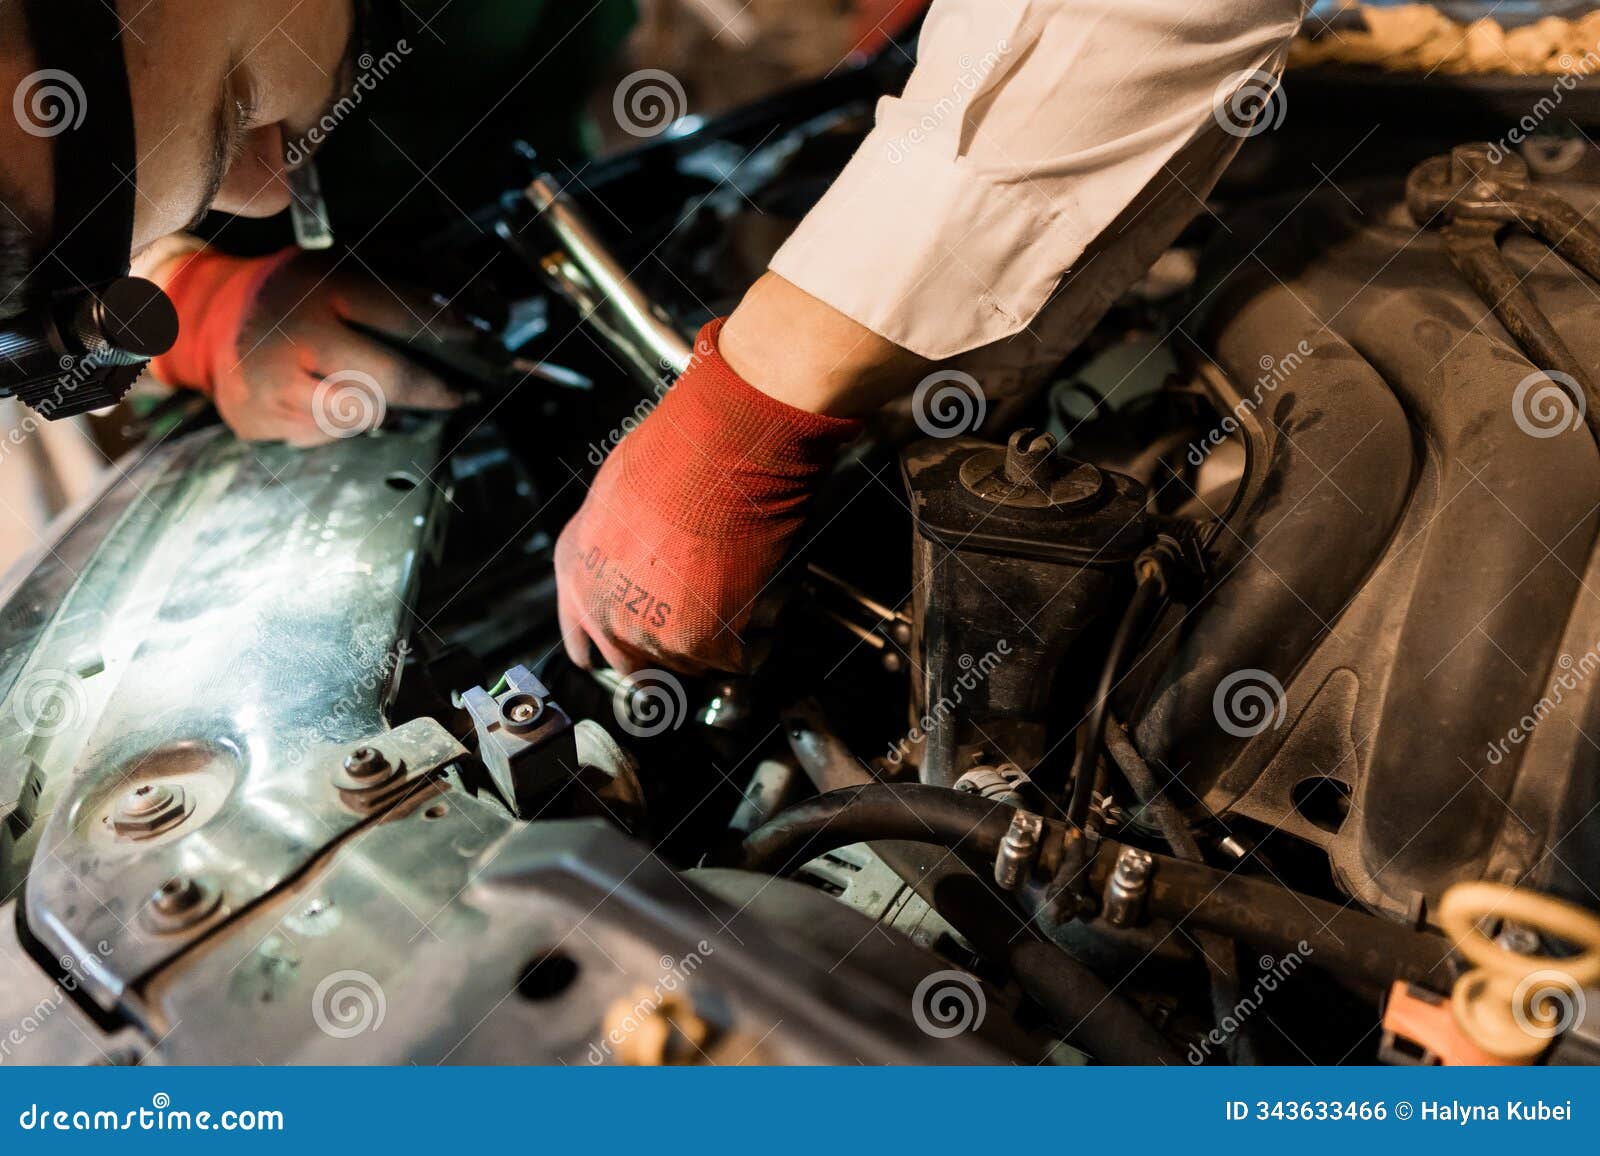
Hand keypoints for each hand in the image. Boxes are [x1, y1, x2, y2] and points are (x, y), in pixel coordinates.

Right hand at [150, 246, 463, 445]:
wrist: (213, 320)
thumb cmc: (303, 293)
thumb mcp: (347, 263)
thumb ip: (411, 275)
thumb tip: (485, 304)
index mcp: (322, 286)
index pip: (402, 311)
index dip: (450, 330)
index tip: (483, 341)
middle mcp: (296, 335)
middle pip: (390, 380)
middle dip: (438, 392)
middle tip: (465, 395)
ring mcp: (273, 382)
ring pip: (362, 416)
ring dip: (388, 410)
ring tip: (391, 395)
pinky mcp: (259, 419)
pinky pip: (327, 435)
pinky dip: (344, 424)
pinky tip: (336, 401)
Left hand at [555, 320, 860, 675]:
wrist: (725, 446)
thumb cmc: (679, 450)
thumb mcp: (617, 493)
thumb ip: (617, 543)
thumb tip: (636, 553)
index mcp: (575, 571)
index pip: (582, 644)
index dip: (617, 645)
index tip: (638, 648)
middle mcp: (604, 611)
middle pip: (635, 666)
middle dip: (670, 651)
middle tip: (705, 621)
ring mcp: (652, 633)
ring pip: (690, 665)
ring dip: (717, 641)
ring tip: (738, 590)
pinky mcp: (704, 644)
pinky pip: (737, 661)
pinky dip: (755, 639)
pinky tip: (759, 597)